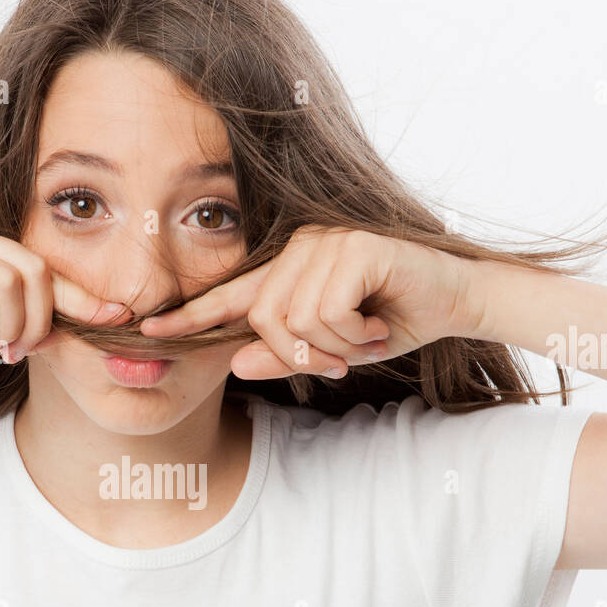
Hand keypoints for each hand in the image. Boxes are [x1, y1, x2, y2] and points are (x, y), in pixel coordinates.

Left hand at [139, 226, 477, 379]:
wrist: (456, 301)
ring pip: (295, 320)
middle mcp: (301, 248)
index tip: (150, 328)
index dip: (192, 314)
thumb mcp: (333, 351)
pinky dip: (352, 334)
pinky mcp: (354, 247)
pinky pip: (326, 312)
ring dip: (334, 348)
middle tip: (345, 359)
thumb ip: (285, 356)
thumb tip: (236, 364)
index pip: (232, 297)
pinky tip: (377, 323)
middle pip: (264, 320)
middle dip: (304, 356)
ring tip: (366, 337)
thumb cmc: (393, 321)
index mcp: (289, 272)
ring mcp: (327, 242)